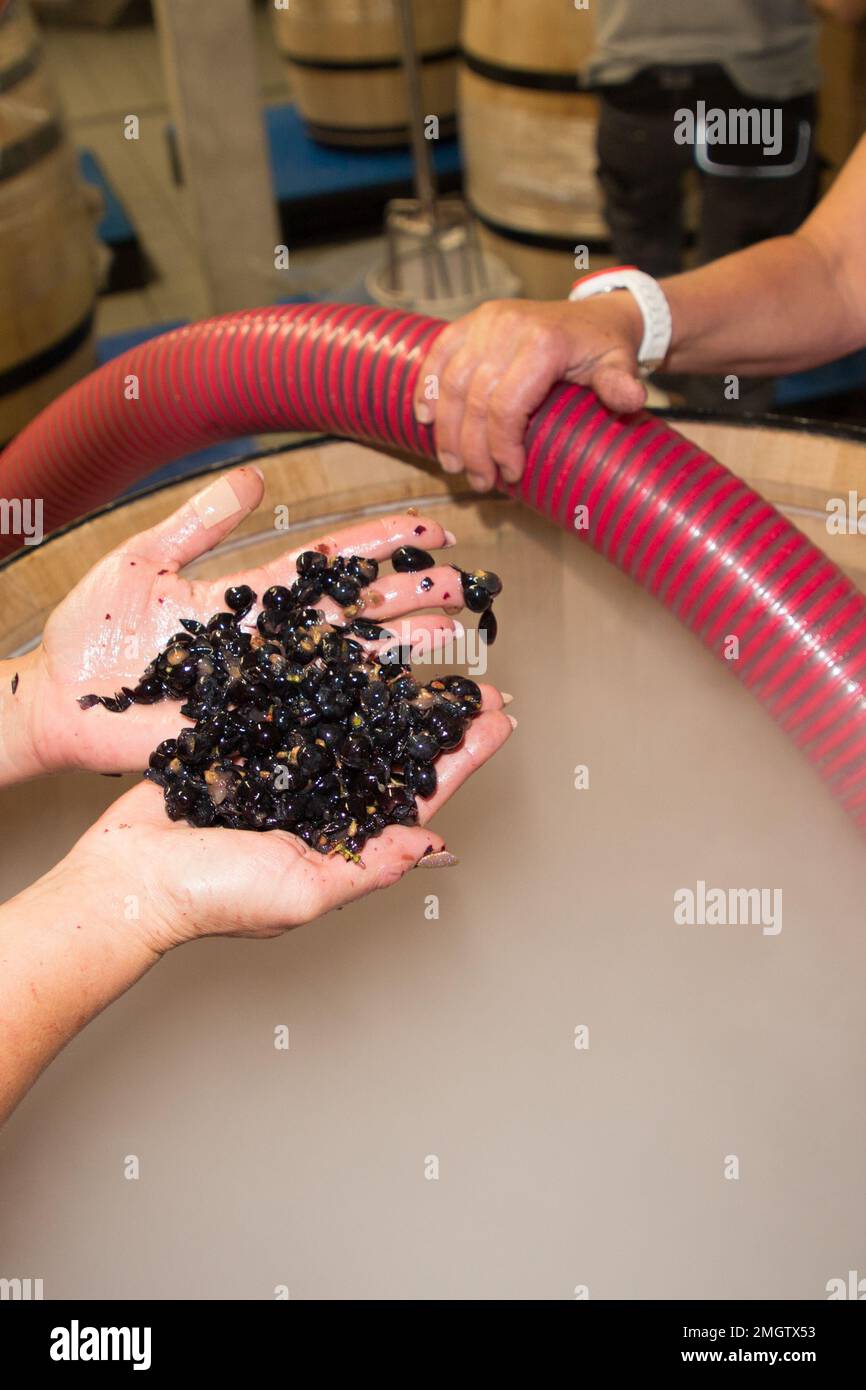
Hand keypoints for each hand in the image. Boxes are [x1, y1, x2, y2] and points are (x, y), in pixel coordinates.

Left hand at [18, 467, 470, 777]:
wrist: (58, 701)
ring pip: (351, 665)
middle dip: (413, 597)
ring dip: (405, 649)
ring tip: (456, 633)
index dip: (381, 544)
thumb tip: (256, 478)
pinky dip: (363, 714)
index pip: (330, 564)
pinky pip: (317, 720)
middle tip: (464, 585)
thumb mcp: (144, 559)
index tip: (430, 529)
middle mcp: (272, 643)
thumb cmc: (92, 633)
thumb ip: (200, 522)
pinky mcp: (255, 728)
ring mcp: (268, 687)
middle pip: (357, 614)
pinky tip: (405, 704)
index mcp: (251, 598)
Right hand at [69, 685, 513, 950]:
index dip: (461, 760)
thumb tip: (434, 848)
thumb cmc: (210, 897)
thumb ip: (368, 867)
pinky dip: (327, 680)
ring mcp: (285, 772)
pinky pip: (296, 706)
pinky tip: (355, 654)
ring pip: (351, 722)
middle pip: (394, 753)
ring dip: (393, 693)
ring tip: (430, 659)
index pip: (418, 796)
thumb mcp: (301, 890)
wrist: (126, 873)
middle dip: (438, 721)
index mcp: (344, 843)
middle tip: (480, 684)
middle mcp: (321, 805)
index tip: (501, 723)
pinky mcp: (247, 743)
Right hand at [413, 294, 645, 491]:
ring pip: (451, 383)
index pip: (506, 405)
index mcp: (543, 343)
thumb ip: (620, 384)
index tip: (511, 474)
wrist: (595, 314)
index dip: (502, 446)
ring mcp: (485, 322)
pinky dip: (427, 387)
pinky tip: (423, 418)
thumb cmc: (605, 347)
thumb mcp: (620, 364)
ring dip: (446, 430)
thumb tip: (631, 399)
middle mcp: (507, 328)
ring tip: (452, 464)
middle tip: (479, 481)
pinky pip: (438, 354)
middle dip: (472, 449)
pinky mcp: (471, 321)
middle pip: (474, 400)